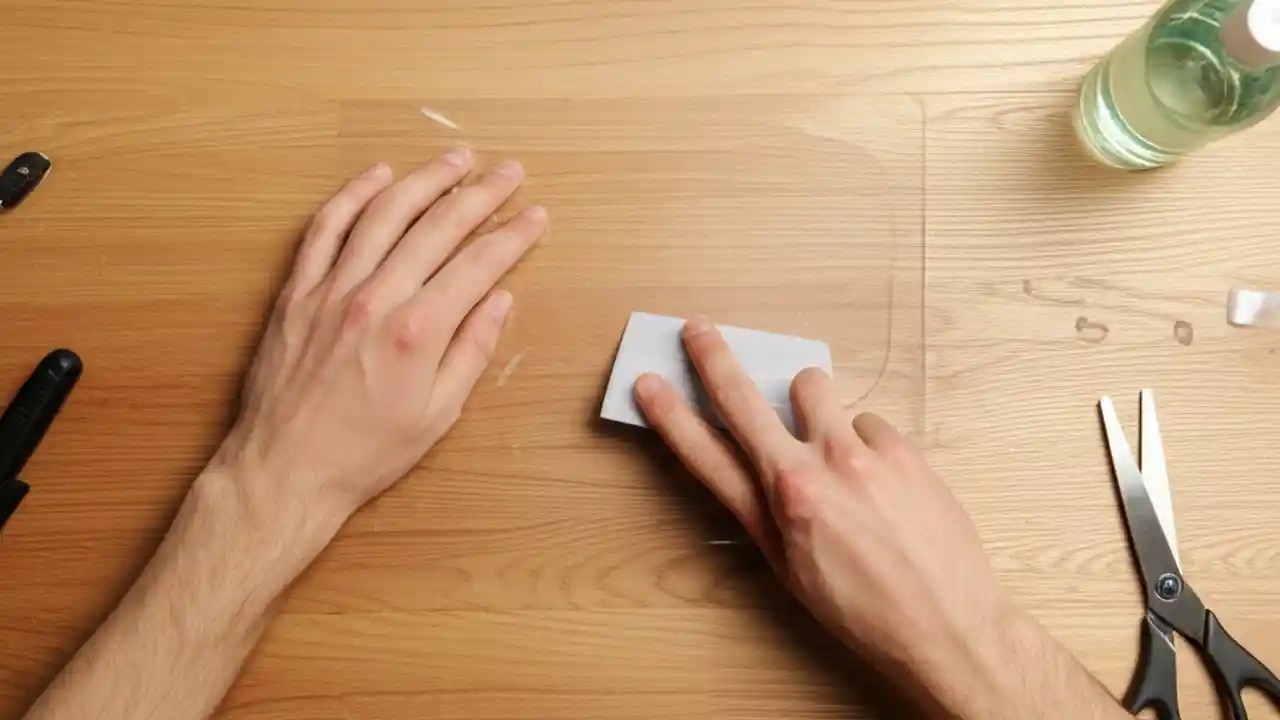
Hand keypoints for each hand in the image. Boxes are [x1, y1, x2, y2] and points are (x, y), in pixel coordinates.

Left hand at [216, 150, 547, 519]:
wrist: (285, 469)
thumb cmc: (365, 453)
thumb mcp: (438, 414)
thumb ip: (472, 351)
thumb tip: (500, 300)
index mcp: (419, 331)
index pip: (480, 264)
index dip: (514, 234)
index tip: (536, 215)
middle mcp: (376, 297)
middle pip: (439, 226)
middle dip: (481, 193)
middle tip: (510, 171)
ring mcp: (331, 288)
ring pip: (384, 214)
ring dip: (425, 179)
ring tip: (456, 158)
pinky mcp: (297, 291)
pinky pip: (325, 228)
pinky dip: (352, 195)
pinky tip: (378, 175)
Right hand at [633, 317, 1124, 718]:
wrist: (949, 628)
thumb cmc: (865, 612)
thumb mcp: (793, 570)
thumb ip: (766, 509)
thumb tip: (754, 460)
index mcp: (774, 514)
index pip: (705, 453)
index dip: (670, 415)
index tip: (648, 382)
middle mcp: (809, 476)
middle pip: (745, 399)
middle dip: (715, 358)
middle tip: (699, 330)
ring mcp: (857, 456)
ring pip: (813, 386)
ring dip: (810, 401)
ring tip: (828, 439)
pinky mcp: (899, 449)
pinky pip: (867, 420)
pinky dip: (866, 441)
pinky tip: (881, 480)